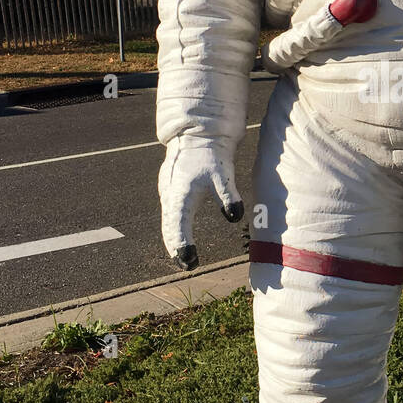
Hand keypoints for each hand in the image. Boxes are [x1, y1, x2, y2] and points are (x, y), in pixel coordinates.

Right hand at [158, 135, 243, 269]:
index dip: (183, 245)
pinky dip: (174, 230)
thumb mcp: (223, 174)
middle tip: (187, 266)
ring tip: (182, 259)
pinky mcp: (170, 191)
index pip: (179, 225)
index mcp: (180, 193)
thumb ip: (228, 195)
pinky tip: (178, 240)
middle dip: (176, 248)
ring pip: (168, 222)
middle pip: (170, 227)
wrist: (197, 136)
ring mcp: (167, 193)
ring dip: (173, 241)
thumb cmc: (211, 155)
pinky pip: (170, 216)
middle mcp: (170, 195)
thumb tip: (234, 216)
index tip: (190, 261)